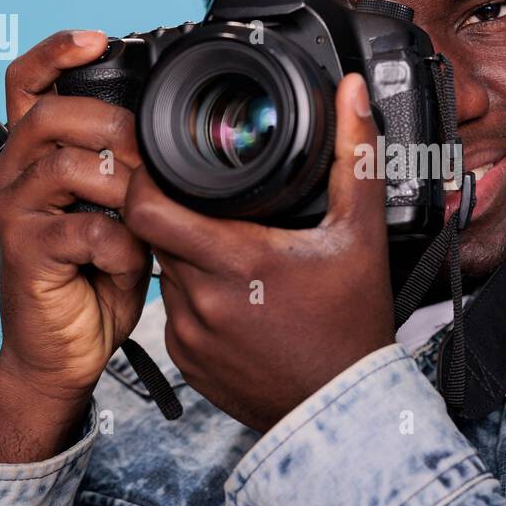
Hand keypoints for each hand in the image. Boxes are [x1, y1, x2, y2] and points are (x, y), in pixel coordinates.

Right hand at [0, 30, 151, 462]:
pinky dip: (123, 244)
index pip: (25, 84)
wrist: (63, 350)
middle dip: (116, 127)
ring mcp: (11, 212)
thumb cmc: (95, 277)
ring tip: (150, 212)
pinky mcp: (22, 252)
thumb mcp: (120, 213)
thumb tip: (177, 143)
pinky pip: (85, 228)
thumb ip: (132, 174)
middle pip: (51, 115)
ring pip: (69, 167)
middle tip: (155, 156)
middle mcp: (10, 175)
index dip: (56, 53)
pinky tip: (133, 262)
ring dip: (125, 186)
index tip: (99, 40)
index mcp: (30, 157)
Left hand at [122, 74, 395, 432]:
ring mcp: (187, 335)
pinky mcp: (185, 362)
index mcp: (233, 259)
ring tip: (229, 250)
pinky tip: (233, 297)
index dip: (144, 177)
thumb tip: (351, 94)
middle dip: (173, 211)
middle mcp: (199, 299)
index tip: (162, 162)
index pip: (146, 206)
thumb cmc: (353, 325)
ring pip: (163, 272)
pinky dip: (194, 297)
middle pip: (154, 233)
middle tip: (205, 200)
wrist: (342, 410)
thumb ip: (354, 156)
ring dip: (184, 255)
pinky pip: (172, 314)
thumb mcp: (362, 233)